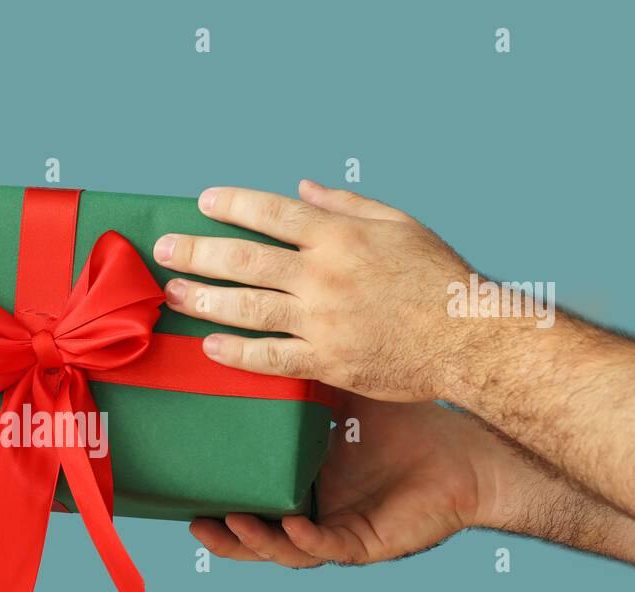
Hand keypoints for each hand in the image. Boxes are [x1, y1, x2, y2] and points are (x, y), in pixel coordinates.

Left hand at [154, 181, 472, 401]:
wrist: (468, 336)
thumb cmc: (437, 278)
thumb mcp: (400, 223)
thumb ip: (347, 205)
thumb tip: (304, 187)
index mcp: (341, 237)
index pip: (273, 213)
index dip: (234, 205)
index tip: (204, 202)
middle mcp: (324, 276)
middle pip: (246, 260)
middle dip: (199, 252)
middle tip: (165, 250)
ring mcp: (323, 321)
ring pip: (249, 308)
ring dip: (206, 300)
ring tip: (175, 293)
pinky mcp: (328, 362)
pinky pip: (272, 358)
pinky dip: (238, 353)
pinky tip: (210, 347)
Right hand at [191, 394, 496, 565]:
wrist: (466, 453)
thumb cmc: (406, 424)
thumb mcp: (343, 396)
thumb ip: (304, 376)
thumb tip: (263, 336)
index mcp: (302, 485)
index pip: (251, 498)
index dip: (218, 500)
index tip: (183, 491)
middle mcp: (314, 515)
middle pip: (256, 535)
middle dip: (224, 536)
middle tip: (192, 522)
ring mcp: (337, 532)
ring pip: (285, 551)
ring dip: (256, 542)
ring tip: (232, 523)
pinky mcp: (366, 545)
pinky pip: (328, 549)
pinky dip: (307, 542)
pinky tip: (292, 528)